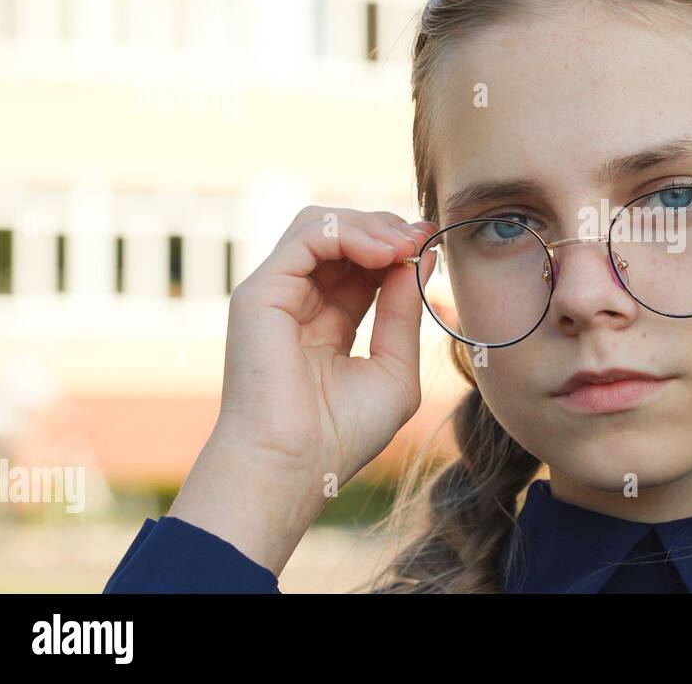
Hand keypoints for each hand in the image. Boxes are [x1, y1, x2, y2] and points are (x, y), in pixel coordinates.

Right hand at [168, 206, 437, 573]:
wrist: (295, 467)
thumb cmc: (341, 433)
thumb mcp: (393, 367)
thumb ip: (403, 312)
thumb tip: (419, 256)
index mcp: (326, 319)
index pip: (362, 262)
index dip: (397, 246)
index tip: (432, 243)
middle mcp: (297, 300)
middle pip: (342, 235)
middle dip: (387, 229)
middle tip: (422, 239)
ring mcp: (276, 293)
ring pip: (321, 224)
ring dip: (370, 226)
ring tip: (403, 246)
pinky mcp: (260, 291)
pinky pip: (306, 235)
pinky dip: (349, 232)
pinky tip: (383, 253)